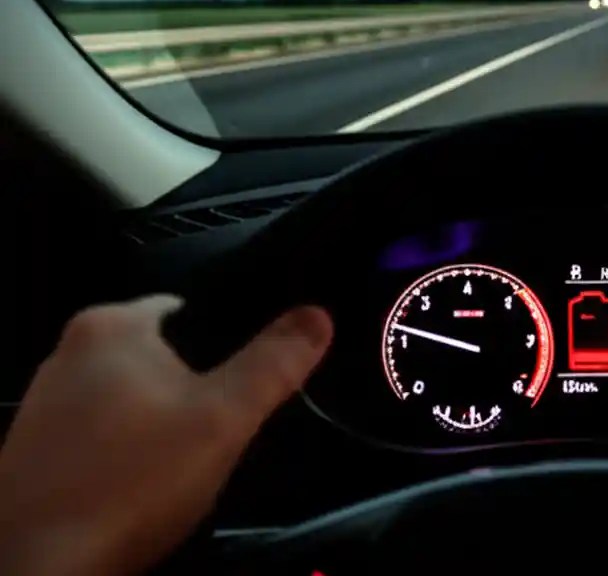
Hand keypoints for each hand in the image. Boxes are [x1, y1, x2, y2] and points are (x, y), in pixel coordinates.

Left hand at [0, 296, 332, 575]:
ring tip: (186, 463)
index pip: (193, 308)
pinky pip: (107, 436)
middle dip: (198, 390)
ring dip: (164, 426)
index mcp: (110, 325)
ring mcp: (47, 403)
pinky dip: (132, 453)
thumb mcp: (223, 418)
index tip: (253, 380)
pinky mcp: (39, 449)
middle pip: (165, 358)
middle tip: (223, 429)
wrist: (38, 566)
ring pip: (136, 401)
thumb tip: (317, 315)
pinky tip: (146, 485)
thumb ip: (273, 363)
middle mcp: (68, 352)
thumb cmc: (131, 481)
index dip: (233, 340)